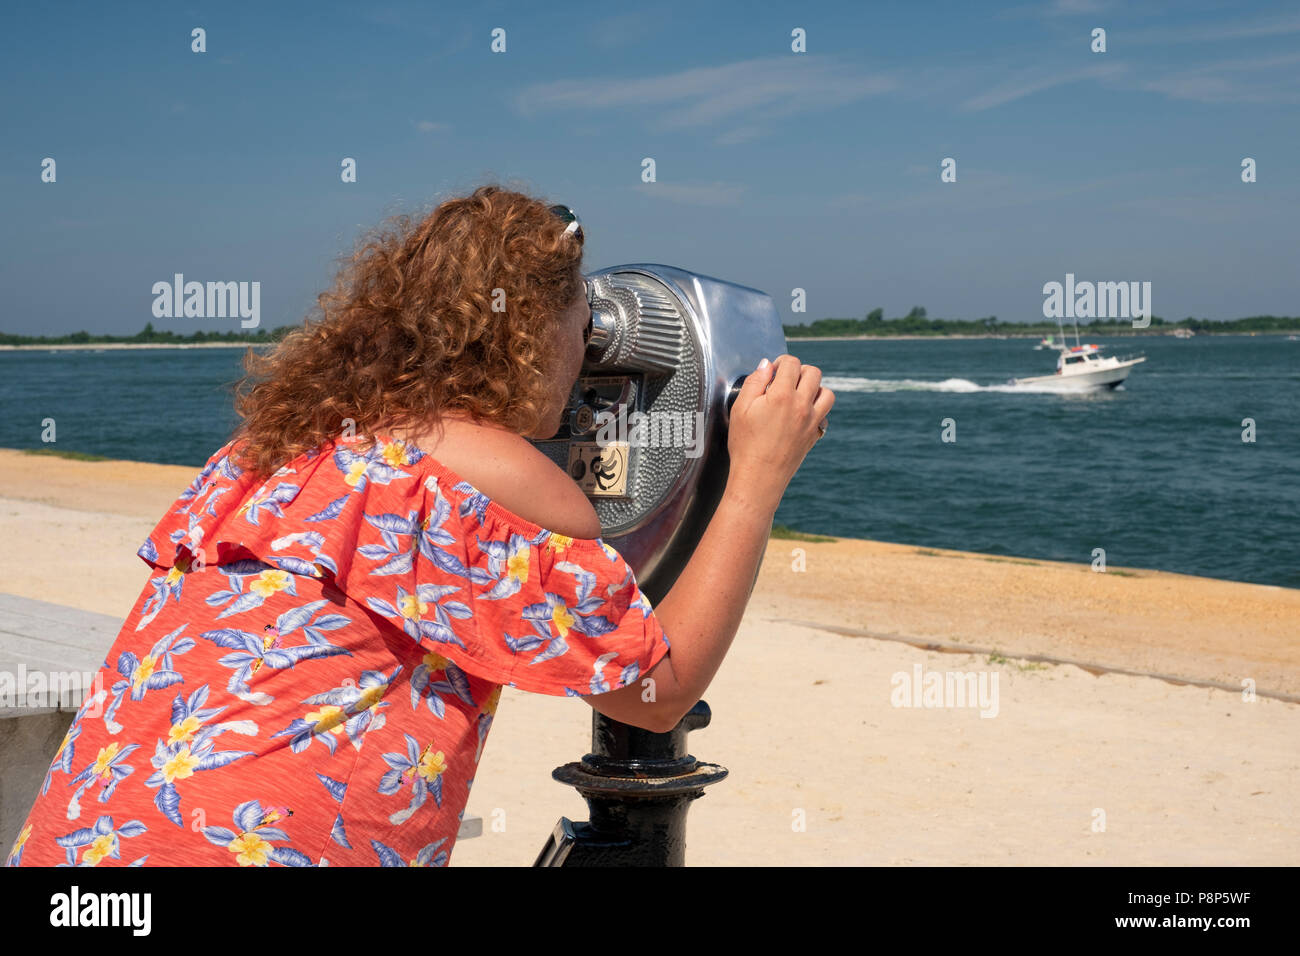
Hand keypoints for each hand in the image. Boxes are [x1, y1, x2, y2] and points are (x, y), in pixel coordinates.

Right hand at [725, 354, 834, 513]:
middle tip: (785, 380)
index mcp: (781, 395)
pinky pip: (826, 413)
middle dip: (799, 371)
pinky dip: (819, 407)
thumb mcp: (740, 409)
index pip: (791, 363)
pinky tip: (803, 412)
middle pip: (813, 372)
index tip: (773, 371)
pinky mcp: (815, 434)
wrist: (759, 477)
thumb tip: (766, 365)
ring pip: (826, 392)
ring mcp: (812, 420)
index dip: (780, 362)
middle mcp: (801, 405)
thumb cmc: (745, 445)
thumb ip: (754, 382)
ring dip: (814, 387)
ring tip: (798, 393)